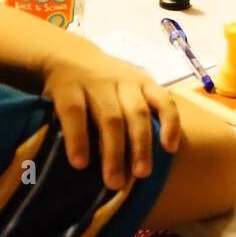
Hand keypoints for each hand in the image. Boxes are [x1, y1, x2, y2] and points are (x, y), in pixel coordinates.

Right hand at [42, 45, 180, 190]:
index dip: (170, 124)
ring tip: (114, 182)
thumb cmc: (103, 83)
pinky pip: (74, 115)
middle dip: (141, 147)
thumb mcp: (126, 88)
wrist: (65, 54)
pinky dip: (78, 140)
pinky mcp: (67, 87)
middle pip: (137, 115)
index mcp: (140, 83)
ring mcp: (95, 83)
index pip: (163, 100)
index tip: (170, 149)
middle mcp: (121, 81)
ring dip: (113, 152)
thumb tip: (145, 159)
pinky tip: (80, 163)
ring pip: (110, 118)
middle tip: (140, 175)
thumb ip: (137, 112)